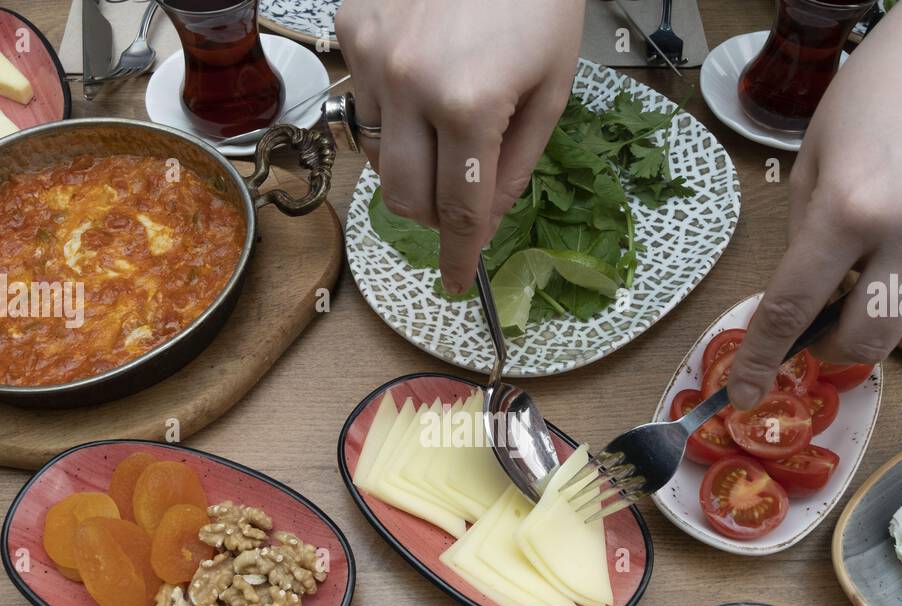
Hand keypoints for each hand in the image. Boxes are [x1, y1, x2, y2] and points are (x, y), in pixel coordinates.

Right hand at [336, 0, 583, 293]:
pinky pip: (361, 101)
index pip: (459, 210)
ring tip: (444, 128)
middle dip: (434, 215)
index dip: (461, 255)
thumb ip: (515, 165)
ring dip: (410, 164)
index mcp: (469, 104)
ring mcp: (371, 55)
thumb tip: (485, 220)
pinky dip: (390, 110)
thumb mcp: (552, 87)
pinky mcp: (350, 27)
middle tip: (459, 200)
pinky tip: (420, 77)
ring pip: (376, 156)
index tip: (459, 282)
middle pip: (405, 197)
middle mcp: (408, 85)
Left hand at [727, 0, 901, 410]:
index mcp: (849, 206)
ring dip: (901, 326)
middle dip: (842, 342)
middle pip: (868, 341)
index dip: (763, 360)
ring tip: (895, 282)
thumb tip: (801, 310)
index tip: (745, 393)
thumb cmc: (879, 95)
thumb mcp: (816, 158)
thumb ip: (806, 237)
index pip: (792, 309)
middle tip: (839, 318)